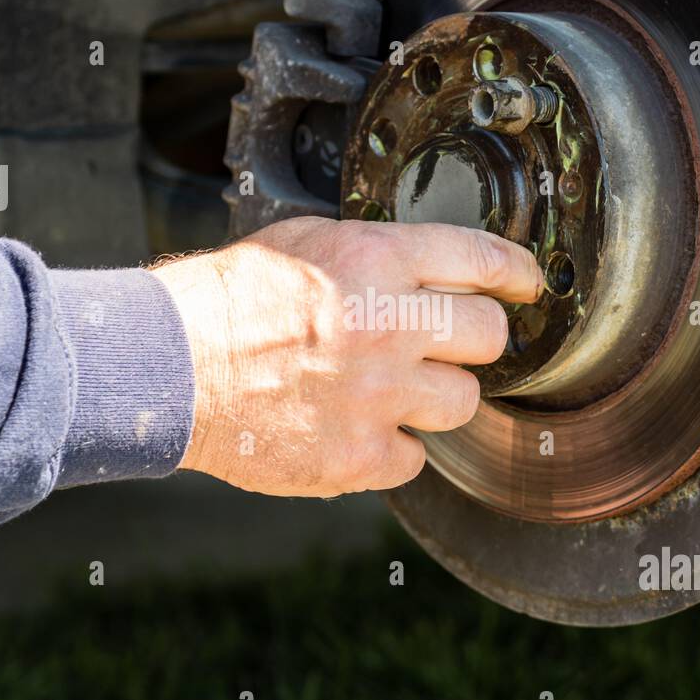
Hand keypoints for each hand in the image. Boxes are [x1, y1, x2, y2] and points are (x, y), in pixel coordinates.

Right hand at [151, 216, 543, 496]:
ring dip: (436, 398)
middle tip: (444, 346)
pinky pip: (416, 459)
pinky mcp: (358, 455)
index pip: (484, 262)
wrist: (172, 365)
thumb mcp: (303, 240)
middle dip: (473, 341)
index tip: (527, 287)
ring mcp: (377, 396)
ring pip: (463, 403)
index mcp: (376, 262)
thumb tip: (428, 264)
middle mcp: (388, 327)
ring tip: (391, 390)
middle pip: (490, 338)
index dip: (517, 275)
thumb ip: (373, 251)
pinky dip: (392, 449)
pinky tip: (357, 427)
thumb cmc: (230, 300)